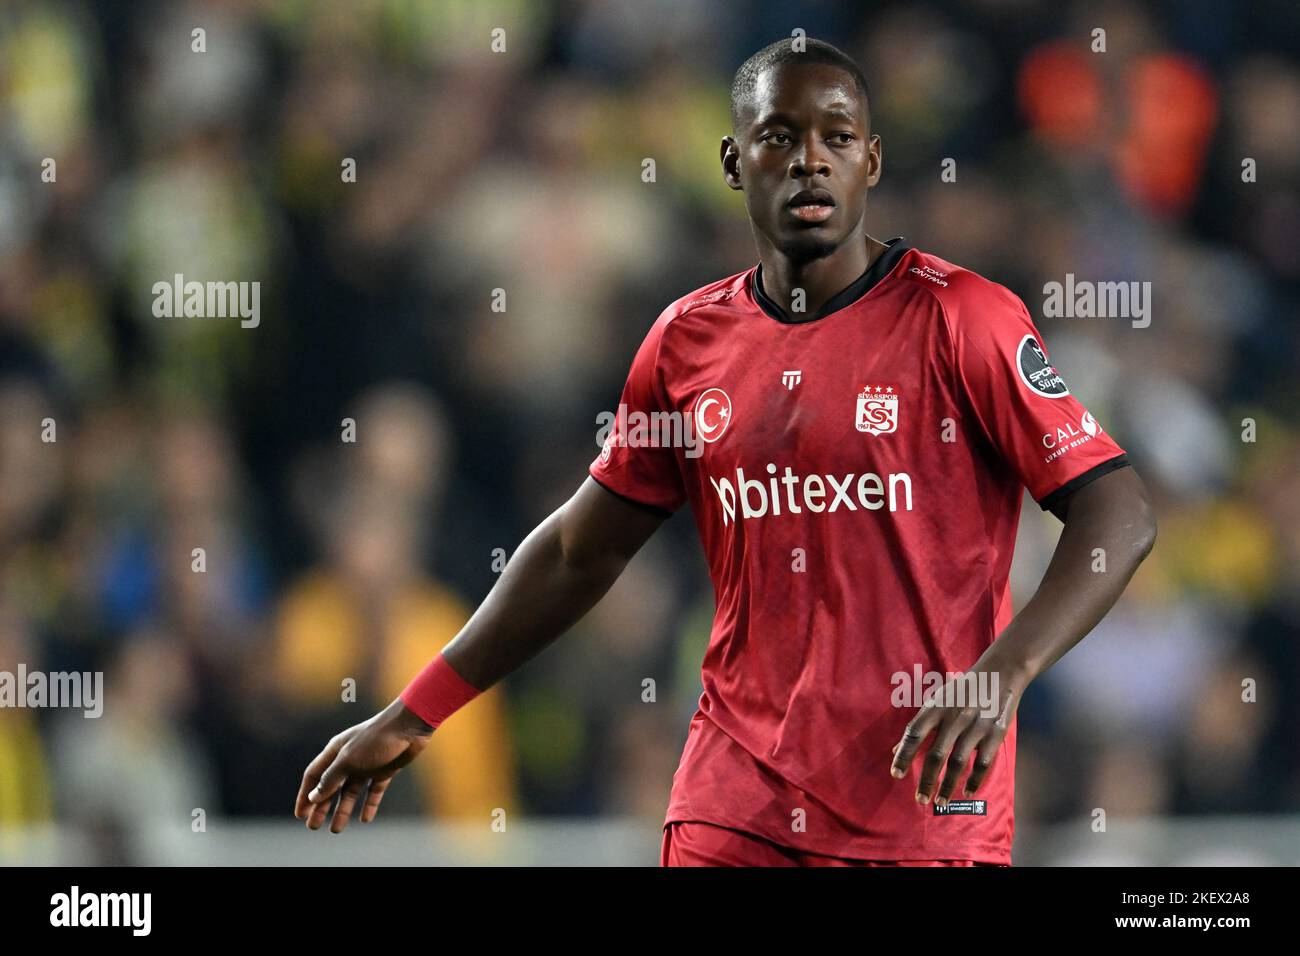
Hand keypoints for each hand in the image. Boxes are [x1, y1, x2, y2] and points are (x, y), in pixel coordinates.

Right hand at [294, 698, 433, 832]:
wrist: (409, 727)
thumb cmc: (376, 739)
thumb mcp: (348, 760)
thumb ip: (330, 779)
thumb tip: (313, 796)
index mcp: (335, 752)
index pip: (314, 775)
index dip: (305, 795)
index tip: (300, 815)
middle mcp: (349, 759)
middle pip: (330, 787)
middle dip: (321, 807)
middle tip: (313, 827)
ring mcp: (367, 765)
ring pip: (350, 792)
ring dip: (343, 810)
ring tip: (335, 829)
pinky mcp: (385, 770)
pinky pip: (374, 791)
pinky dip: (369, 804)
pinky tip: (365, 819)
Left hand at [888, 665, 1024, 805]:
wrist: (1001, 673)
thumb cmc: (963, 689)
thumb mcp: (938, 700)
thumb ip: (920, 725)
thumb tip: (895, 750)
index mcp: (937, 706)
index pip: (914, 733)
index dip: (903, 754)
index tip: (896, 774)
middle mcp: (955, 717)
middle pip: (936, 754)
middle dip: (927, 780)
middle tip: (920, 800)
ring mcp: (976, 726)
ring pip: (959, 762)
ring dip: (948, 785)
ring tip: (941, 801)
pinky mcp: (995, 733)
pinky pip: (983, 763)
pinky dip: (975, 780)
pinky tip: (966, 792)